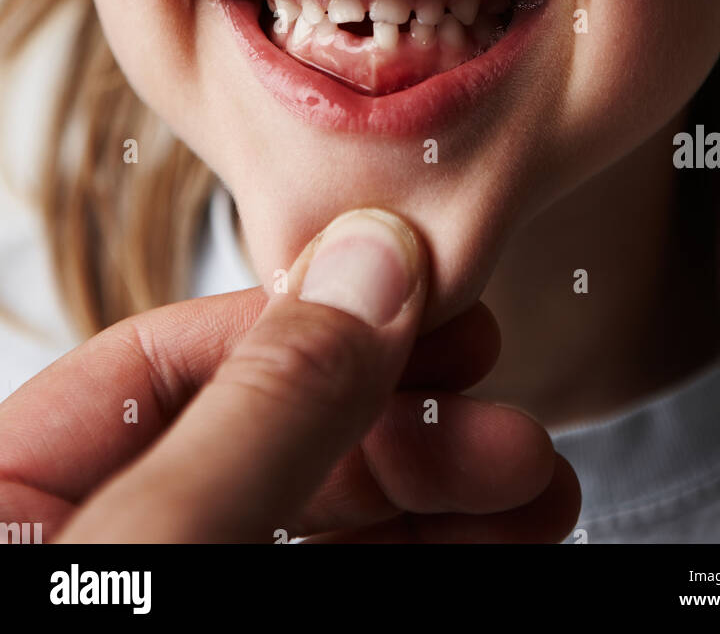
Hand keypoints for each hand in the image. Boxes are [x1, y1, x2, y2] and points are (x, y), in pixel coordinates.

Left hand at [0, 208, 580, 542]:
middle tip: (511, 425)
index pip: (162, 359)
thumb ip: (262, 411)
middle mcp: (104, 535)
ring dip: (443, 500)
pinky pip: (346, 585)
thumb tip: (370, 259)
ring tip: (540, 489)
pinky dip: (428, 555)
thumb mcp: (155, 552)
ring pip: (323, 524)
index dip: (305, 320)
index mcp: (20, 497)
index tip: (429, 307)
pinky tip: (496, 540)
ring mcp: (176, 588)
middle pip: (267, 440)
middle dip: (407, 423)